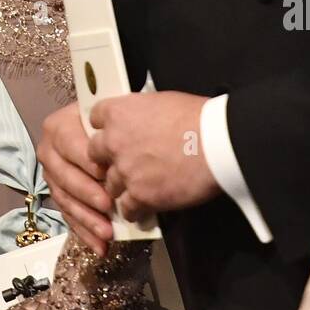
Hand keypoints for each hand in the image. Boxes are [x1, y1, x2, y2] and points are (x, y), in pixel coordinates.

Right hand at [37, 101, 114, 256]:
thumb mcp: (108, 116)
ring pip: (66, 201)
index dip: (86, 160)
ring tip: (107, 234)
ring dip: (87, 219)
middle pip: (65, 176)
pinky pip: (69, 218)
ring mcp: (51, 177)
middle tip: (108, 206)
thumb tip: (122, 146)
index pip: (69, 144)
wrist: (97, 131)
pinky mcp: (58, 197)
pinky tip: (101, 247)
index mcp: (57, 127)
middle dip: (87, 194)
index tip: (105, 174)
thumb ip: (110, 127)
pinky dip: (85, 233)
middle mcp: (48, 152)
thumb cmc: (108, 123)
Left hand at [89, 92, 219, 221]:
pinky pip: (126, 208)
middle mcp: (114, 141)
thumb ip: (140, 112)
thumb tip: (141, 120)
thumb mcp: (160, 101)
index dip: (104, 126)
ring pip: (109, 184)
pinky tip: (145, 206)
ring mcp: (125, 170)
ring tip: (138, 186)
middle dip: (107, 159)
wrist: (215, 143)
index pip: (95, 118)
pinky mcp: (140, 196)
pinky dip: (135, 209)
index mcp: (118, 112)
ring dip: (122, 185)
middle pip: (94, 154)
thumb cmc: (196, 116)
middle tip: (124, 162)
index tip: (113, 132)